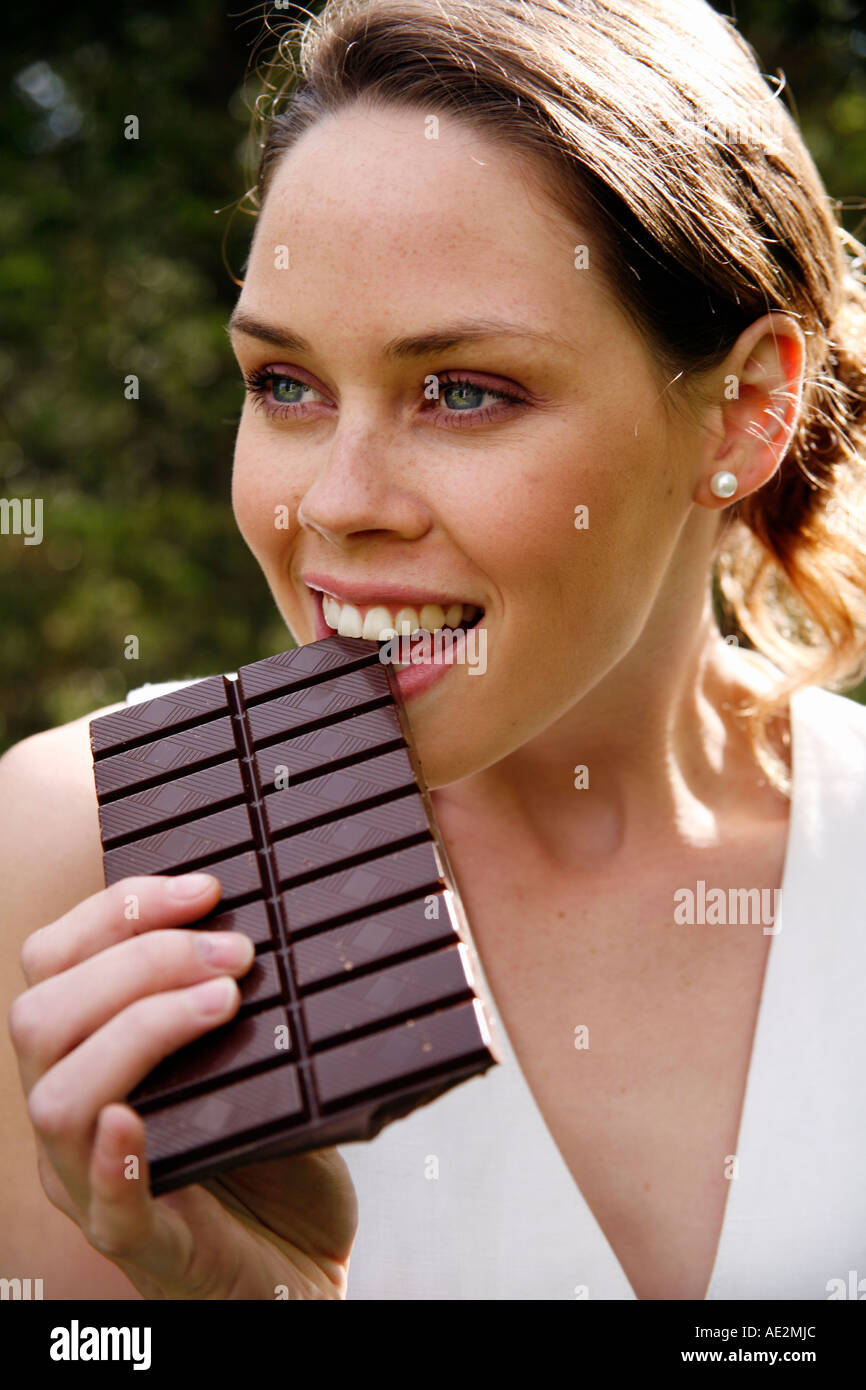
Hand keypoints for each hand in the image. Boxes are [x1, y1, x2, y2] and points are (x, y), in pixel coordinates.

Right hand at [9, 873, 357, 1298]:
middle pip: (41, 1019)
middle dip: (139, 961)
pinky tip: (136, 1120)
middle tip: (235, 952)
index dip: (120, 908)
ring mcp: (96, 1185)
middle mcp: (75, 1118)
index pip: (55, 963)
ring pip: (57, 1099)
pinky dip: (115, 1157)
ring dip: (140, 1032)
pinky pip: (105, 1205)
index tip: (207, 887)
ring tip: (224, 1003)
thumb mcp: (249, 1058)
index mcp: (89, 1057)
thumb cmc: (272, 1155)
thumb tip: (266, 913)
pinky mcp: (144, 1247)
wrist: (300, 1270)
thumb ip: (234, 999)